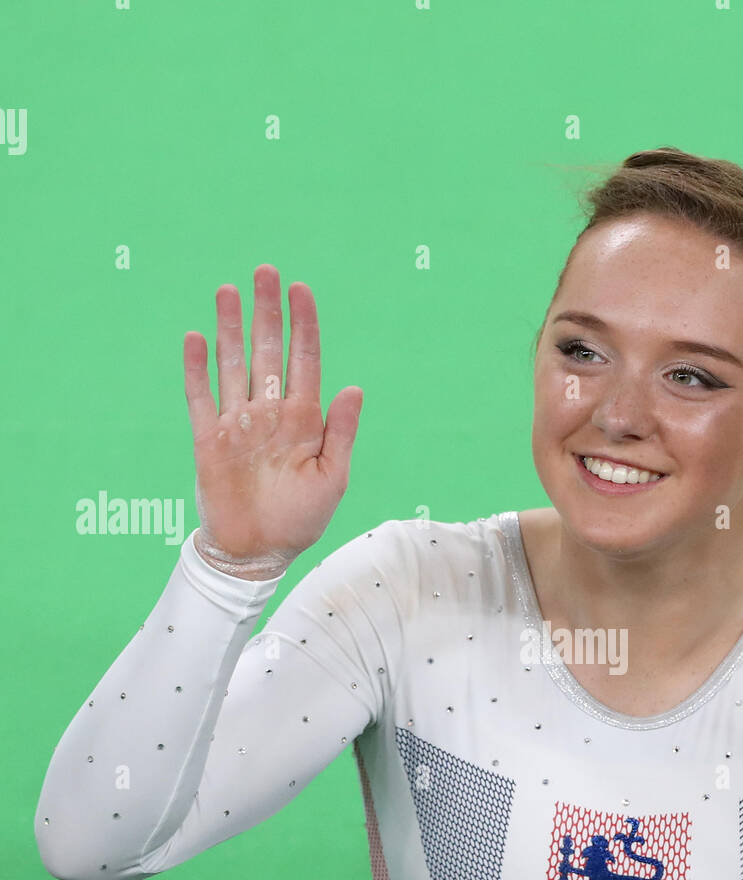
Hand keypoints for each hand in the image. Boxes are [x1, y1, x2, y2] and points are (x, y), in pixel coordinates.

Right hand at [183, 264, 362, 576]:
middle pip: (267, 352)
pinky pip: (200, 397)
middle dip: (267, 312)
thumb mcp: (331, 479)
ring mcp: (238, 423)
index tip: (302, 290)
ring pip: (233, 364)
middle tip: (266, 271)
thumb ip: (340, 432)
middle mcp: (270, 413)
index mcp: (304, 420)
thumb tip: (354, 386)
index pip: (304, 361)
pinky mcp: (208, 438)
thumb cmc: (300, 519)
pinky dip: (197, 369)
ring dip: (231, 328)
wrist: (258, 552)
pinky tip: (197, 337)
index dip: (304, 326)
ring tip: (230, 291)